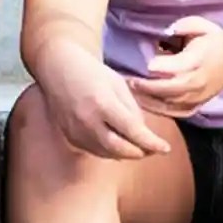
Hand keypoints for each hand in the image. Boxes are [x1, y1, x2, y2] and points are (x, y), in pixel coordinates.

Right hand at [39, 43, 171, 159]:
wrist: (56, 68)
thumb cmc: (90, 71)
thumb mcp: (117, 84)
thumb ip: (132, 110)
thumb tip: (143, 134)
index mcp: (103, 103)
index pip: (133, 131)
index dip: (152, 143)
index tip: (165, 148)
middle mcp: (87, 121)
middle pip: (120, 149)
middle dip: (141, 152)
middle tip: (153, 149)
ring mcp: (76, 131)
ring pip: (108, 154)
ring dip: (126, 153)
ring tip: (137, 146)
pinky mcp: (70, 136)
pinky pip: (95, 150)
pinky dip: (110, 151)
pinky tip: (117, 143)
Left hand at [128, 16, 222, 118]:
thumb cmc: (212, 41)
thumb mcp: (202, 27)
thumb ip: (187, 26)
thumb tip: (171, 29)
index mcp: (200, 58)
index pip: (182, 65)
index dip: (165, 66)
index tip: (147, 65)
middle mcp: (200, 80)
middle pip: (174, 89)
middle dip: (150, 87)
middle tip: (129, 80)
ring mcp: (199, 96)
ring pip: (172, 104)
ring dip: (150, 100)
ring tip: (130, 92)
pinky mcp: (197, 104)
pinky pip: (177, 112)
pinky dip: (160, 111)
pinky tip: (143, 103)